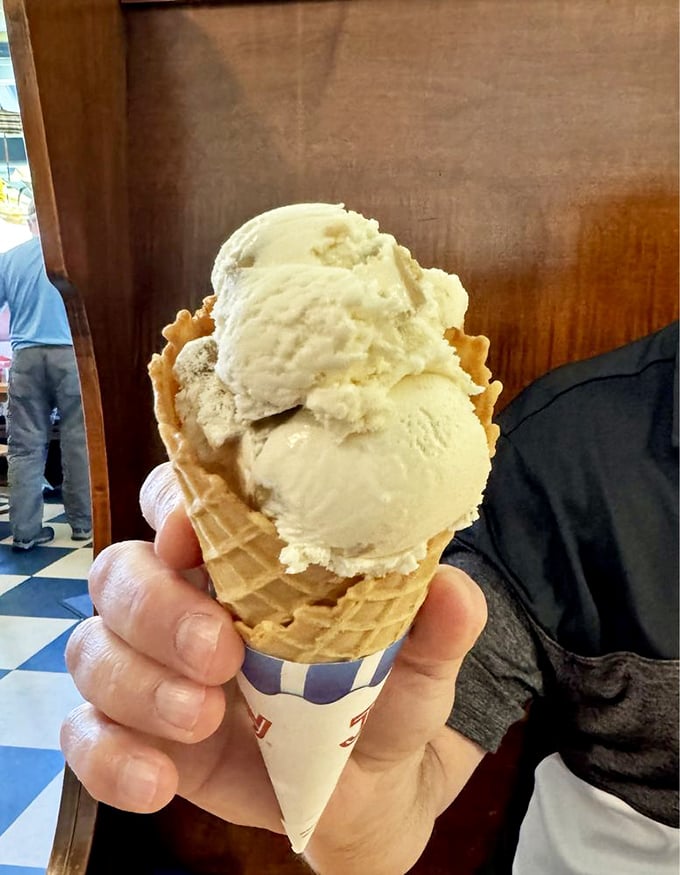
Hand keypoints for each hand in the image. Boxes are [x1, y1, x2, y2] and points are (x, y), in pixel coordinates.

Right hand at [61, 463, 487, 873]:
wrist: (364, 790)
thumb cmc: (381, 697)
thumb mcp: (417, 663)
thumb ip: (433, 626)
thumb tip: (455, 591)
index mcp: (242, 557)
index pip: (184, 499)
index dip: (174, 504)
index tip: (195, 536)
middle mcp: (182, 597)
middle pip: (121, 570)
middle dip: (156, 607)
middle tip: (220, 653)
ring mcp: (150, 665)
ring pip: (93, 648)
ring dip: (138, 682)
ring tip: (203, 720)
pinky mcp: (134, 731)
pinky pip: (86, 735)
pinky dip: (109, 758)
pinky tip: (160, 780)